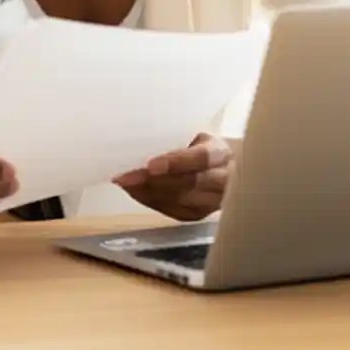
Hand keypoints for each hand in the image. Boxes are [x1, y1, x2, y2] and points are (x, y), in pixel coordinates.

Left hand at [114, 134, 231, 221]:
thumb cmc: (199, 145)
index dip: (177, 162)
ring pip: (180, 200)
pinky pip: (172, 211)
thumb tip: (137, 142)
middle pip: (189, 183)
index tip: (151, 165)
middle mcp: (223, 180)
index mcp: (221, 152)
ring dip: (149, 193)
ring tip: (125, 183)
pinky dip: (150, 201)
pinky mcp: (199, 215)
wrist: (221, 166)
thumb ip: (175, 140)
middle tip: (127, 177)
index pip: (202, 158)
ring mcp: (212, 202)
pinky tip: (135, 191)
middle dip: (155, 181)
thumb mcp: (193, 135)